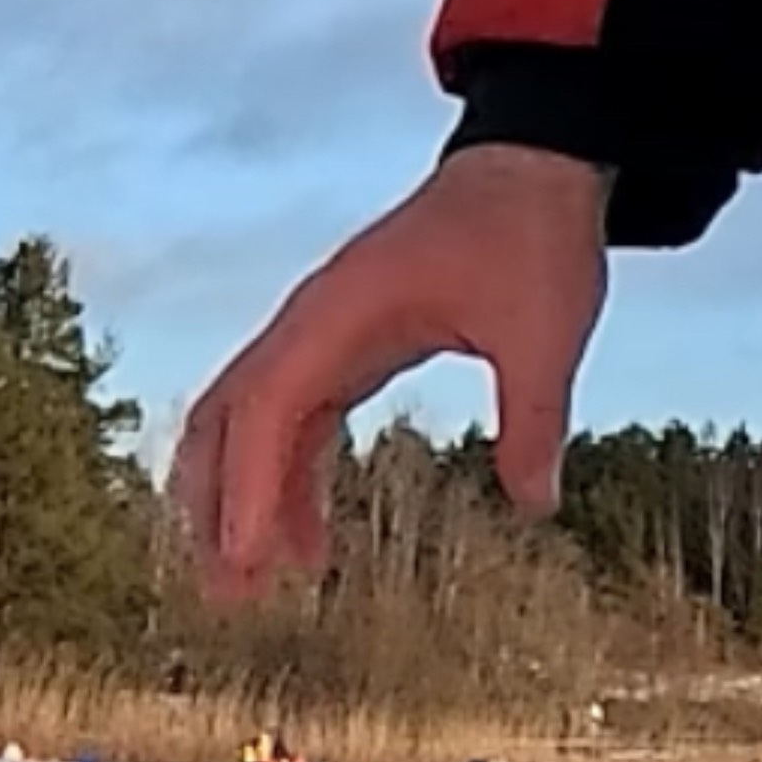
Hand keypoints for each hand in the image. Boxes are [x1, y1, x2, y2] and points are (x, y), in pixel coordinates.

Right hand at [170, 141, 608, 601]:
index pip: (272, 407)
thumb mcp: (546, 330)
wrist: (529, 166)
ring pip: (248, 422)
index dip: (252, 488)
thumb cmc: (530, 236)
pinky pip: (292, 419)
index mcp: (342, 311)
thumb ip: (534, 418)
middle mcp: (312, 322)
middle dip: (216, 505)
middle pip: (229, 418)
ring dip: (240, 499)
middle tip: (225, 594)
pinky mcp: (342, 344)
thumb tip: (534, 505)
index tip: (247, 562)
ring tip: (250, 586)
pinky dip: (285, 481)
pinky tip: (309, 544)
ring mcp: (320, 332)